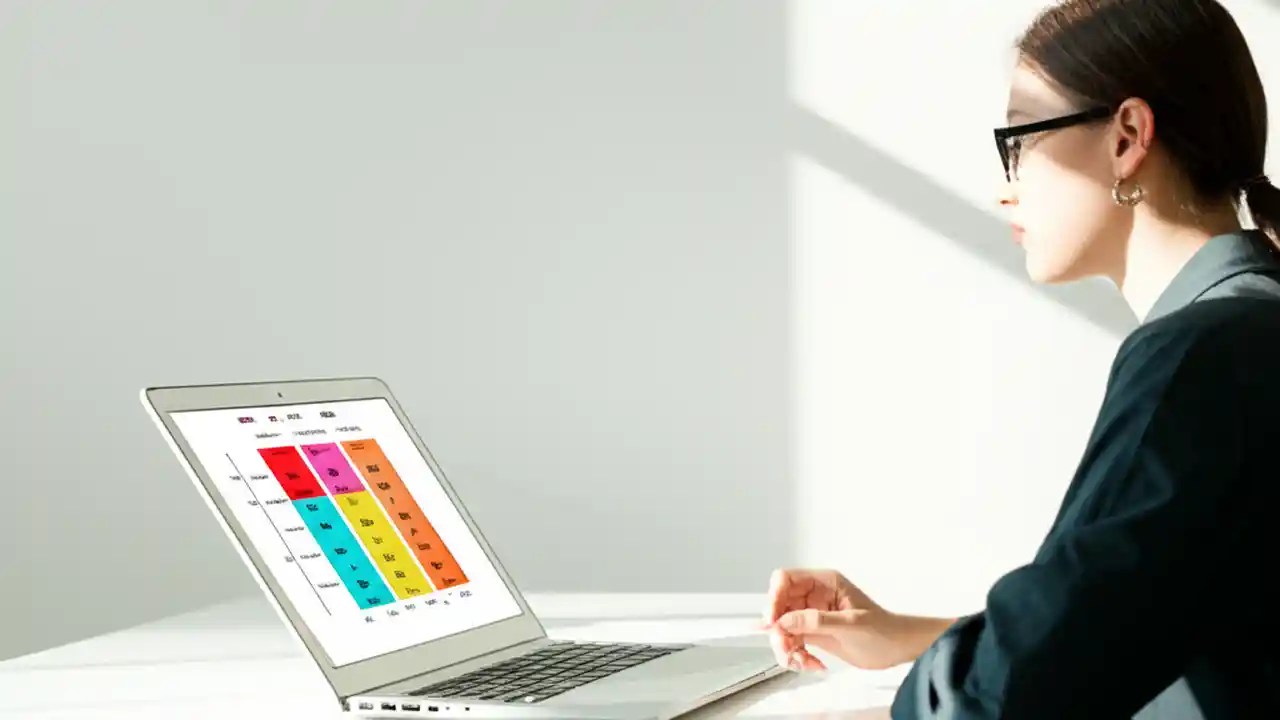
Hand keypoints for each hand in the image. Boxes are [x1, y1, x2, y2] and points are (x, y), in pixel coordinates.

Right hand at [763, 568, 940, 671]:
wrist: (897, 649)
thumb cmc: (883, 630)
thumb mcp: (850, 624)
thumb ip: (816, 621)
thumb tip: (784, 620)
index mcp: (823, 583)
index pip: (785, 580)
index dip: (774, 597)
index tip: (773, 621)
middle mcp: (813, 596)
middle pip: (778, 606)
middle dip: (779, 630)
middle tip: (788, 649)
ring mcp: (811, 615)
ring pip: (781, 628)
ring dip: (786, 647)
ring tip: (803, 662)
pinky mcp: (812, 633)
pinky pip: (791, 642)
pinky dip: (796, 657)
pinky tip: (812, 664)